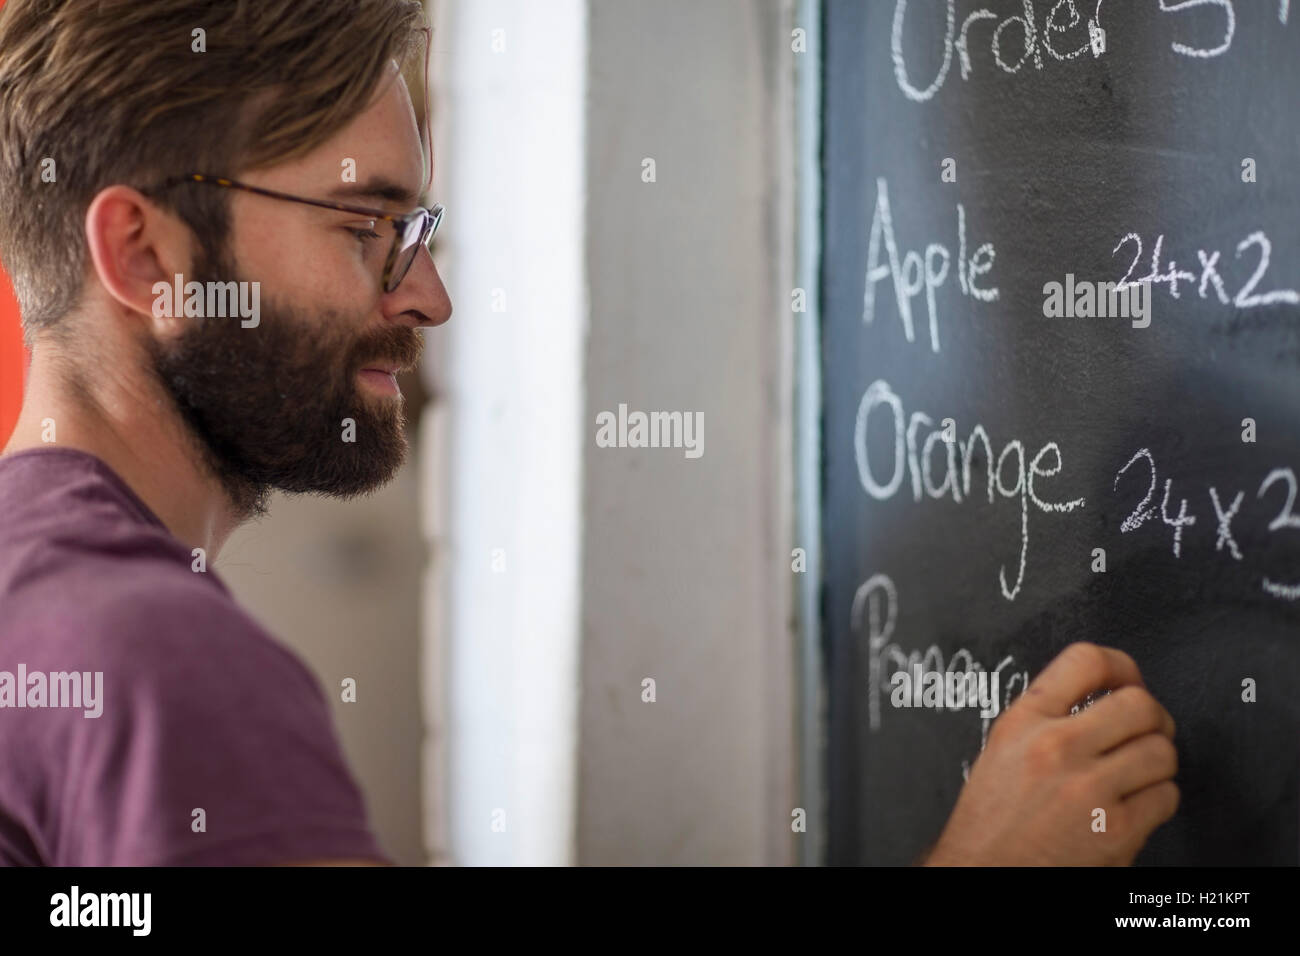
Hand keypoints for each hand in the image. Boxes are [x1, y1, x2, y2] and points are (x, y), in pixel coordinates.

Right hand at [923, 642, 1178, 865]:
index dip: (1121, 666)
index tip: (1128, 680)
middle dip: (1151, 718)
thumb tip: (1105, 695)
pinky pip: (1165, 797)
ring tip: (1137, 773)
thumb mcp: (1003, 748)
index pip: (1086, 662)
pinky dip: (1157, 800)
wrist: (983, 872)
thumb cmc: (990, 820)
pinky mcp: (1115, 831)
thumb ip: (1047, 717)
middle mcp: (1055, 749)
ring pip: (1161, 751)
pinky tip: (1133, 805)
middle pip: (1139, 704)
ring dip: (1156, 762)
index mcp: (1024, 722)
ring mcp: (1088, 790)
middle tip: (1145, 731)